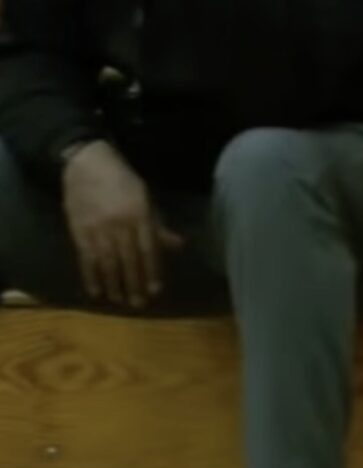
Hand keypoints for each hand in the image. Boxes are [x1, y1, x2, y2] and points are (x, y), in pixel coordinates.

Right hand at [62, 141, 183, 308]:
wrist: (86, 163)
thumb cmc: (122, 181)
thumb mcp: (146, 198)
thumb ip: (159, 224)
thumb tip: (179, 245)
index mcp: (138, 214)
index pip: (148, 249)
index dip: (152, 271)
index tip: (156, 290)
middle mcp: (118, 224)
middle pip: (128, 260)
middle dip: (134, 284)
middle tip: (139, 304)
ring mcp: (97, 228)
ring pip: (107, 262)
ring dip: (113, 284)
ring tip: (119, 301)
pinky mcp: (78, 230)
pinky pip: (86, 258)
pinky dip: (90, 276)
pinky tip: (96, 291)